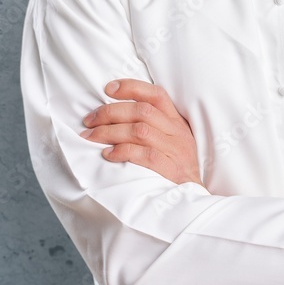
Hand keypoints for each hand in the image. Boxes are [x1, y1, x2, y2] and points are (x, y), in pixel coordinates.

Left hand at [79, 78, 204, 187]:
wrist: (195, 196)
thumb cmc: (176, 168)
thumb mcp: (172, 141)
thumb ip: (152, 126)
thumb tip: (114, 115)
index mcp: (177, 121)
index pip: (156, 95)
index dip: (132, 87)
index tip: (108, 89)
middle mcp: (177, 132)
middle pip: (142, 111)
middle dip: (110, 112)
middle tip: (89, 120)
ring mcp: (174, 151)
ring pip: (140, 131)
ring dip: (110, 132)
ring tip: (91, 137)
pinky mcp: (170, 170)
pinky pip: (144, 156)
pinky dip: (123, 152)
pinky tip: (108, 154)